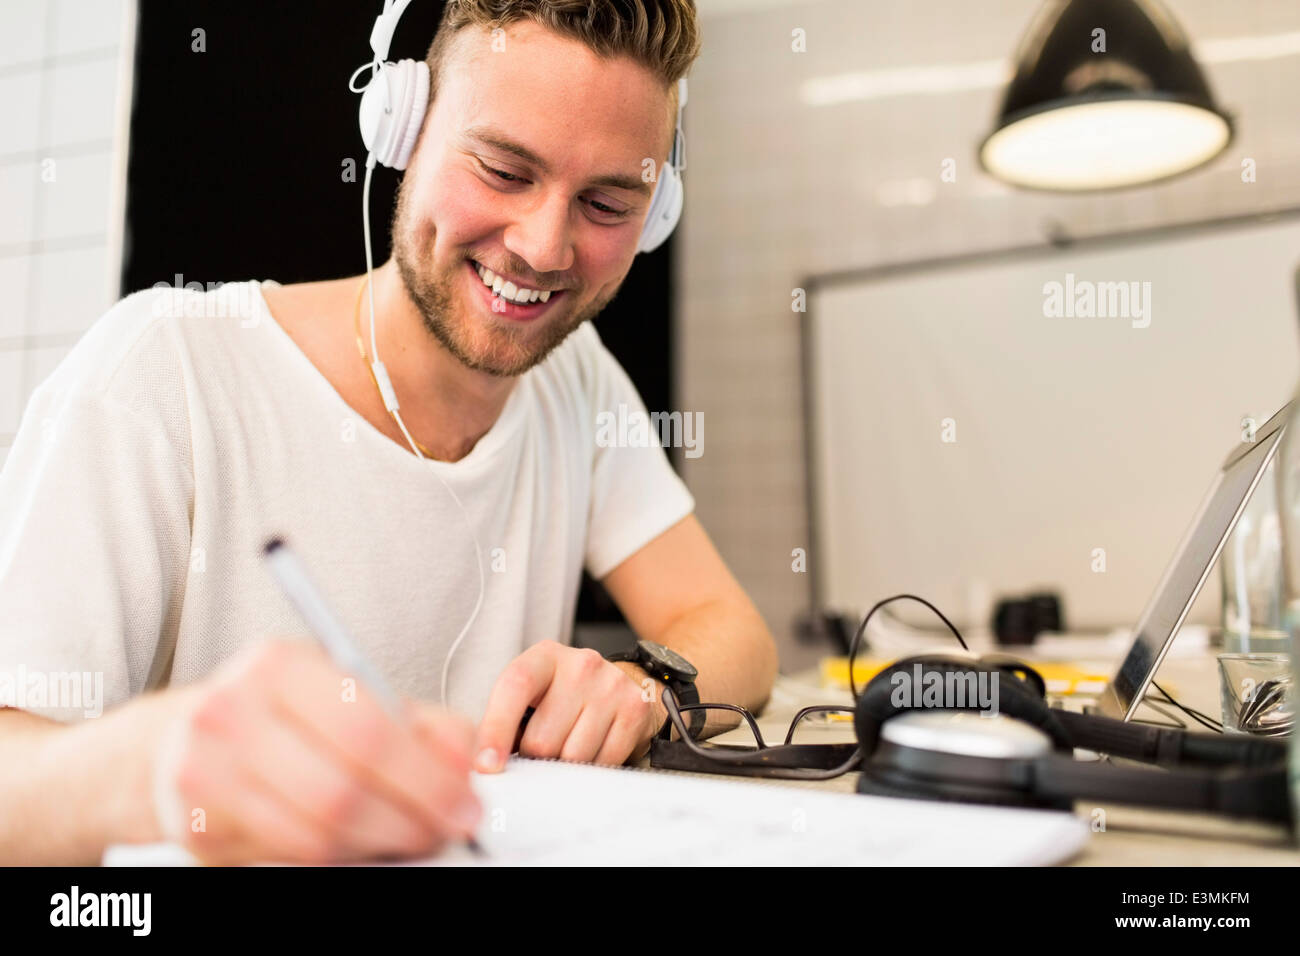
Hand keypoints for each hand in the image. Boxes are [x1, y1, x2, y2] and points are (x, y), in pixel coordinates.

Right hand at [151, 639, 480, 864]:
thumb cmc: (284, 712)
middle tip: (446, 828)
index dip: (427, 777)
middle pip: (342, 790)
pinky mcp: (199, 828)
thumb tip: (470, 761)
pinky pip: (289, 857)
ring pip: (316, 833)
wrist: (183, 738)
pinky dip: (340, 857)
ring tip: (411, 836)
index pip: (367, 729)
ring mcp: (205, 773)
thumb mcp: (348, 690)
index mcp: (279, 666)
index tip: (466, 802)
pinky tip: (362, 842)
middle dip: (412, 819)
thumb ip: (421, 722)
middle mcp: (232, 713)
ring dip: (379, 845)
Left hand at [474, 641, 662, 771]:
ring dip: (565, 764)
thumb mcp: (532, 694)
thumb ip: (505, 720)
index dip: (496, 728)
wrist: (619, 686)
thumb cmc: (563, 696)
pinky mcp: (635, 709)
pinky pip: (604, 762)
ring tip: (568, 744)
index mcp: (545, 656)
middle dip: (536, 755)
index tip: (487, 764)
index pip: (515, 686)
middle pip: (542, 738)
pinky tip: (592, 747)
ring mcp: (611, 685)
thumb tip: (479, 761)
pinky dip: (592, 766)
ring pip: (573, 756)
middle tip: (541, 747)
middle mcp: (581, 664)